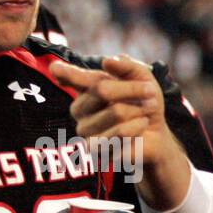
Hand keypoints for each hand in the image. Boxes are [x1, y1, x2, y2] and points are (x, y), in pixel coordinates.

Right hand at [48, 55, 191, 209]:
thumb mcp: (143, 78)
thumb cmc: (144, 103)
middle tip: (151, 93)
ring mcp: (85, 131)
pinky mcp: (97, 151)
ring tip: (145, 114)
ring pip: (115, 112)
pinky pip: (120, 132)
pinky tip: (141, 126)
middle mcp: (79, 110)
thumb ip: (127, 66)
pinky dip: (138, 126)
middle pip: (102, 89)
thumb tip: (107, 61)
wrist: (157, 135)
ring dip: (139, 110)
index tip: (56, 68)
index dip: (64, 72)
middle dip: (133, 90)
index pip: (69, 77)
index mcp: (85, 89)